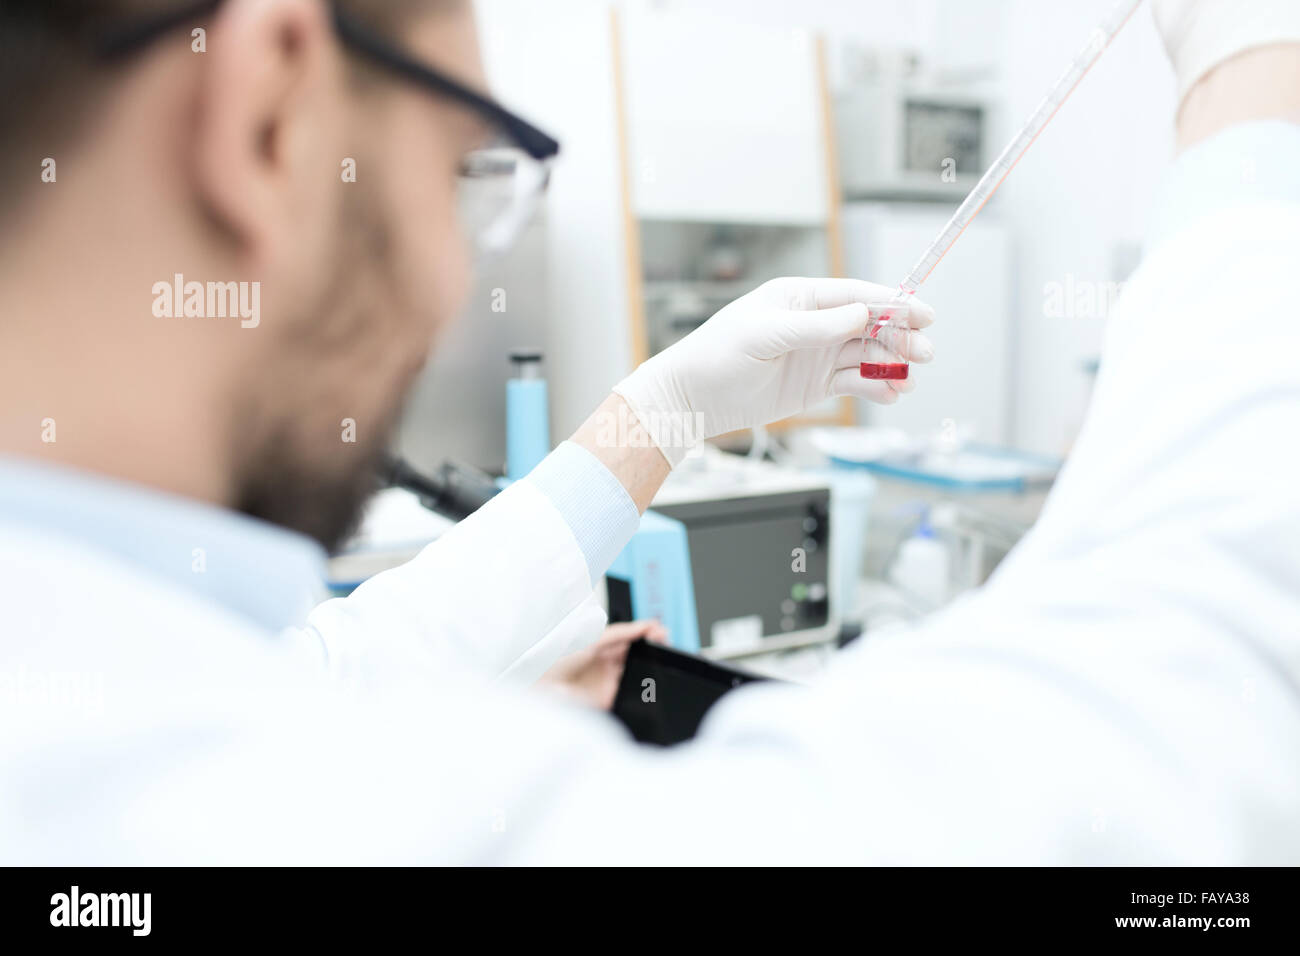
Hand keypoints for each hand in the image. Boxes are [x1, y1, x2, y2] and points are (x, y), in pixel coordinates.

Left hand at [536, 620, 667, 709]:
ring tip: (661, 655)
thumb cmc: (557, 661)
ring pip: (636, 671)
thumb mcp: (591, 640)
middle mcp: (604, 663)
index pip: (626, 637)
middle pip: (634, 653)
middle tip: (663, 639)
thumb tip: (641, 626)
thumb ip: (618, 633)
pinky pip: (630, 692)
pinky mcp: (608, 699)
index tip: (658, 628)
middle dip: (650, 646)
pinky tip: (650, 677)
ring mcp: (607, 681)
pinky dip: (643, 686)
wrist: (541, 689)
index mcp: (599, 645)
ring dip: (649, 664)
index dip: (643, 632)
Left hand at [613, 277, 934, 465]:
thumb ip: (814, 327)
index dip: (893, 302)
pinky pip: (855, 383)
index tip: (924, 312)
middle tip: (926, 352)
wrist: (693, 399)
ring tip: (910, 380)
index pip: (856, 295)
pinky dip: (875, 388)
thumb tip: (861, 313)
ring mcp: (816, 354)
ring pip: (867, 356)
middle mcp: (814, 323)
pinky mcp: (815, 385)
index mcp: (800, 298)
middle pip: (871, 325)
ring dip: (892, 365)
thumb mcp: (764, 335)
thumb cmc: (717, 355)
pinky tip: (891, 394)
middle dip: (901, 337)